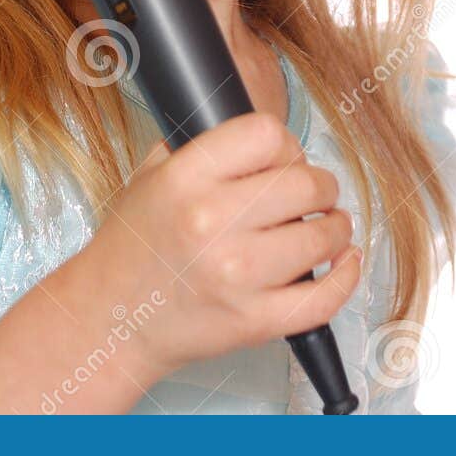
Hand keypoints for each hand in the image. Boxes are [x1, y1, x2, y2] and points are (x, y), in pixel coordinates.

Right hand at [73, 111, 362, 378]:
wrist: (109, 318)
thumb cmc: (135, 246)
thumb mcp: (151, 175)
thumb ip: (203, 146)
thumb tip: (266, 136)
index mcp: (185, 179)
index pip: (266, 134)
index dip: (284, 144)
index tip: (284, 159)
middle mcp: (211, 223)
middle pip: (305, 183)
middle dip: (320, 185)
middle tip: (314, 193)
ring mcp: (236, 276)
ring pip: (323, 236)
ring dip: (335, 227)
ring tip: (326, 226)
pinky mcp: (254, 321)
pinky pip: (323, 297)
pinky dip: (345, 276)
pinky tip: (344, 260)